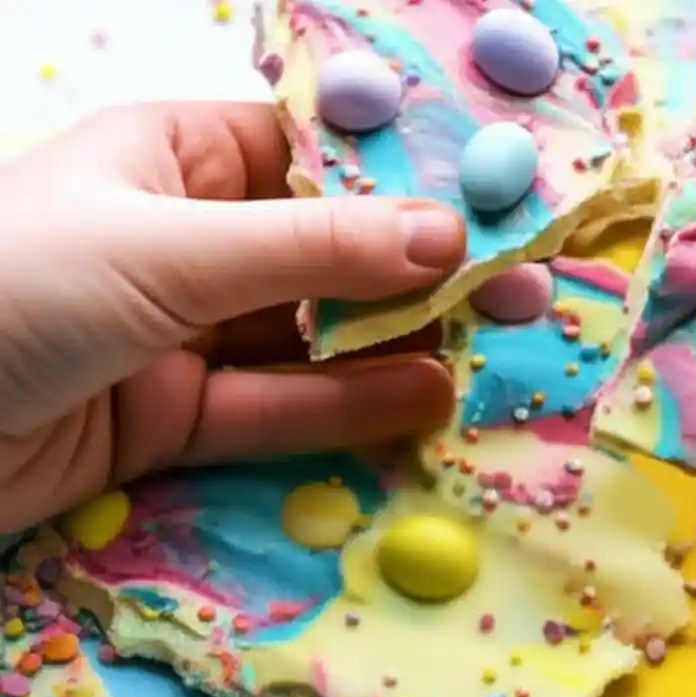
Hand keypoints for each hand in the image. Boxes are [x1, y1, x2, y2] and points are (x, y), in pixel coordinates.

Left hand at [0, 102, 466, 531]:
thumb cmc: (6, 288)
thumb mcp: (166, 249)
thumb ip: (310, 249)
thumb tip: (443, 237)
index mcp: (174, 157)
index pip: (313, 155)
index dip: (407, 174)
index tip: (497, 194)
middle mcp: (186, 238)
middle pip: (325, 250)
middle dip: (418, 269)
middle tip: (518, 282)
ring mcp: (180, 331)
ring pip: (310, 334)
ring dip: (396, 343)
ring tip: (489, 346)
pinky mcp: (171, 417)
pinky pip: (275, 406)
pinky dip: (347, 407)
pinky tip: (422, 399)